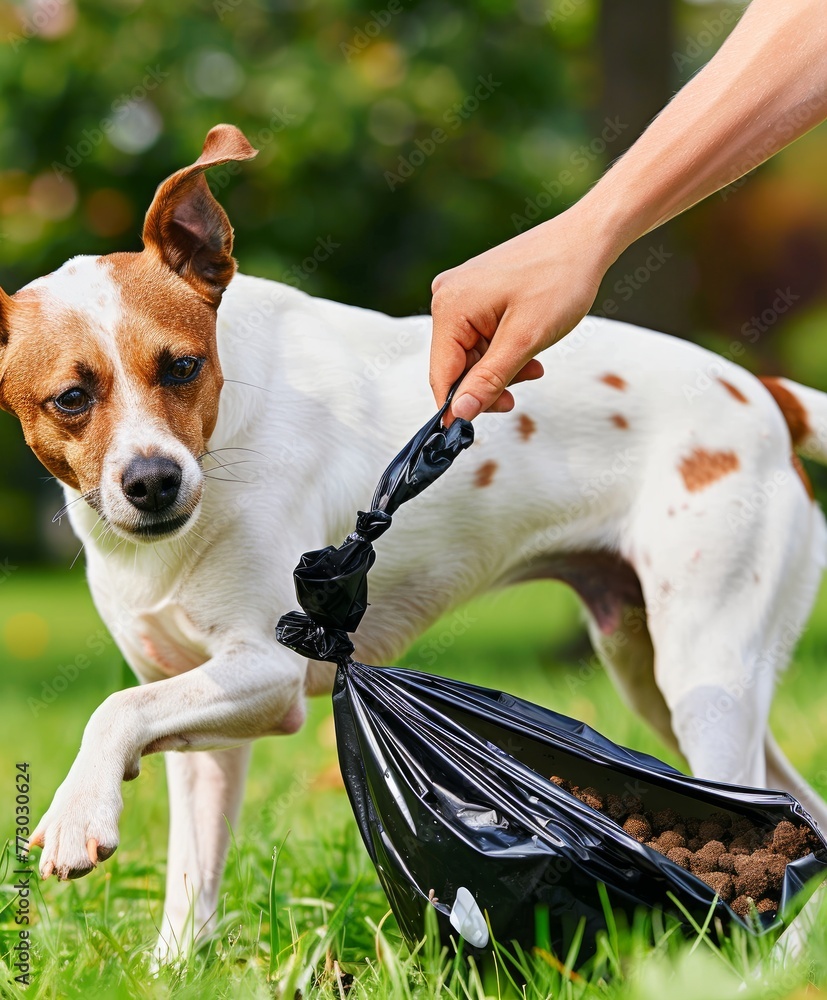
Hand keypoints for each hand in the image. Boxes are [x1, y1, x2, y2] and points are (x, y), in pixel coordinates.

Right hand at [429, 208, 617, 421]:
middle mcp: (446, 297)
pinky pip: (480, 336)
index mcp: (450, 307)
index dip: (456, 407)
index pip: (441, 374)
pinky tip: (529, 351)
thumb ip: (488, 380)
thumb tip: (458, 414)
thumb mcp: (525, 340)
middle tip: (518, 397)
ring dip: (499, 370)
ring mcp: (460, 293)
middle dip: (486, 385)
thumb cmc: (559, 282)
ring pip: (470, 355)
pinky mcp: (475, 293)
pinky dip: (503, 351)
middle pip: (454, 366)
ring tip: (535, 369)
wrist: (585, 239)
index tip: (471, 433)